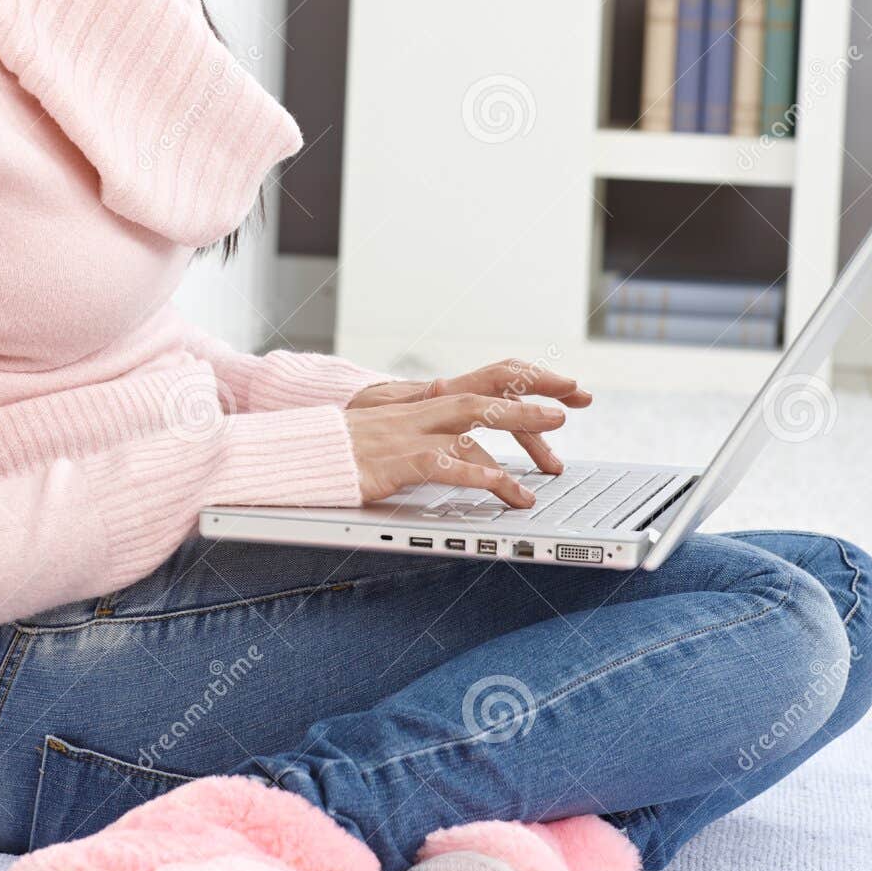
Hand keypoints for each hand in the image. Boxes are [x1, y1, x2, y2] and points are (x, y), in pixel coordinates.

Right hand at [346, 357, 591, 475]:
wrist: (303, 454)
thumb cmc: (346, 448)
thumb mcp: (392, 432)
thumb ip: (427, 430)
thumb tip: (463, 439)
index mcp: (423, 403)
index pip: (483, 382)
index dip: (525, 382)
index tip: (562, 389)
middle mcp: (421, 411)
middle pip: (486, 396)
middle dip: (529, 400)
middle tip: (569, 408)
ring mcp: (409, 434)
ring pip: (473, 423)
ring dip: (517, 431)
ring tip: (553, 455)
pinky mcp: (397, 461)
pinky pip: (445, 464)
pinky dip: (478, 476)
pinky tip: (504, 488)